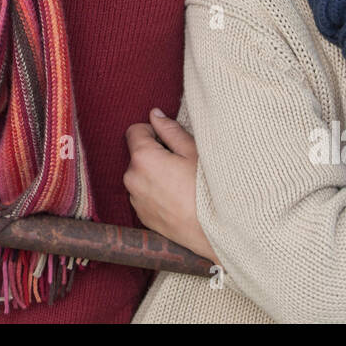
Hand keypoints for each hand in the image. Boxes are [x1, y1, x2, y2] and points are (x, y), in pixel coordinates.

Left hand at [123, 109, 217, 262]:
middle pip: (138, 154)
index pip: (134, 130)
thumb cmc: (206, 189)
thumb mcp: (193, 151)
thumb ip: (170, 130)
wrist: (213, 231)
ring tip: (180, 183)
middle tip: (180, 163)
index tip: (169, 141)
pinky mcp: (142, 216)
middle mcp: (132, 178)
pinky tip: (176, 198)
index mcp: (143, 158)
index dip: (152, 131)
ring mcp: (135, 199)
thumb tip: (155, 114)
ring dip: (154, 174)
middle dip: (154, 154)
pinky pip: (144, 195)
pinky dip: (155, 192)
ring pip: (141, 175)